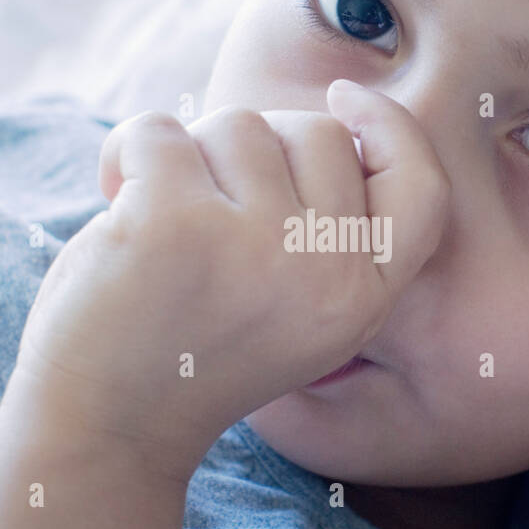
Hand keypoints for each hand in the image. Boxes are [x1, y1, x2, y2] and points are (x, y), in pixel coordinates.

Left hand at [12, 80, 449, 482]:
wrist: (108, 428)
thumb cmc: (199, 350)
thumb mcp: (304, 311)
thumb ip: (336, 231)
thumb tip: (337, 115)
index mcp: (364, 298)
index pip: (419, 186)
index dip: (391, 128)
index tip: (346, 100)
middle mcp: (325, 273)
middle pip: (316, 133)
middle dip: (254, 151)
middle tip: (209, 214)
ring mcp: (253, 244)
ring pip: (238, 124)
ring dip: (190, 158)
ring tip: (164, 228)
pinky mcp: (175, 222)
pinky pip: (157, 129)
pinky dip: (123, 155)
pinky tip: (115, 208)